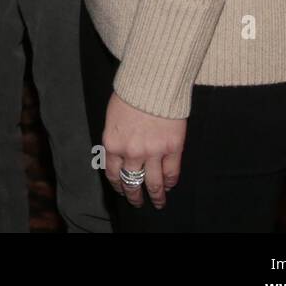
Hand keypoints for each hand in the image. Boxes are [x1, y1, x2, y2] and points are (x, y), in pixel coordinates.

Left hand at [102, 91, 185, 209]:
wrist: (152, 83)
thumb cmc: (129, 95)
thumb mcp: (112, 117)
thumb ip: (115, 138)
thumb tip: (118, 155)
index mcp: (113, 143)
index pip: (112, 173)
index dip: (117, 185)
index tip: (121, 189)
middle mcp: (131, 152)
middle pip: (132, 183)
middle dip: (134, 196)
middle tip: (137, 203)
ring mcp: (153, 152)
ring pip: (154, 184)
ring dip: (156, 196)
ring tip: (158, 202)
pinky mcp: (173, 149)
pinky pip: (172, 173)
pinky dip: (171, 182)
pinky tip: (170, 185)